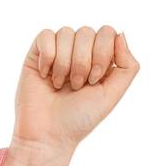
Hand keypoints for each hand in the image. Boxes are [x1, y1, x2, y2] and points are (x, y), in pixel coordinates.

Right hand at [11, 25, 139, 158]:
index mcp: (100, 60)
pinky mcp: (37, 53)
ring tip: (60, 85)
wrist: (48, 134)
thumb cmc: (80, 118)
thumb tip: (121, 34)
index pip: (107, 33)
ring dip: (65, 63)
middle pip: (87, 31)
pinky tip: (46, 76)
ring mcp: (59, 51)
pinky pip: (45, 35)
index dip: (102, 53)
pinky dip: (48, 57)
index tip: (95, 80)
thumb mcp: (112, 95)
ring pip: (66, 32)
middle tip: (77, 86)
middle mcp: (80, 52)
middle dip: (83, 62)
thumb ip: (127, 66)